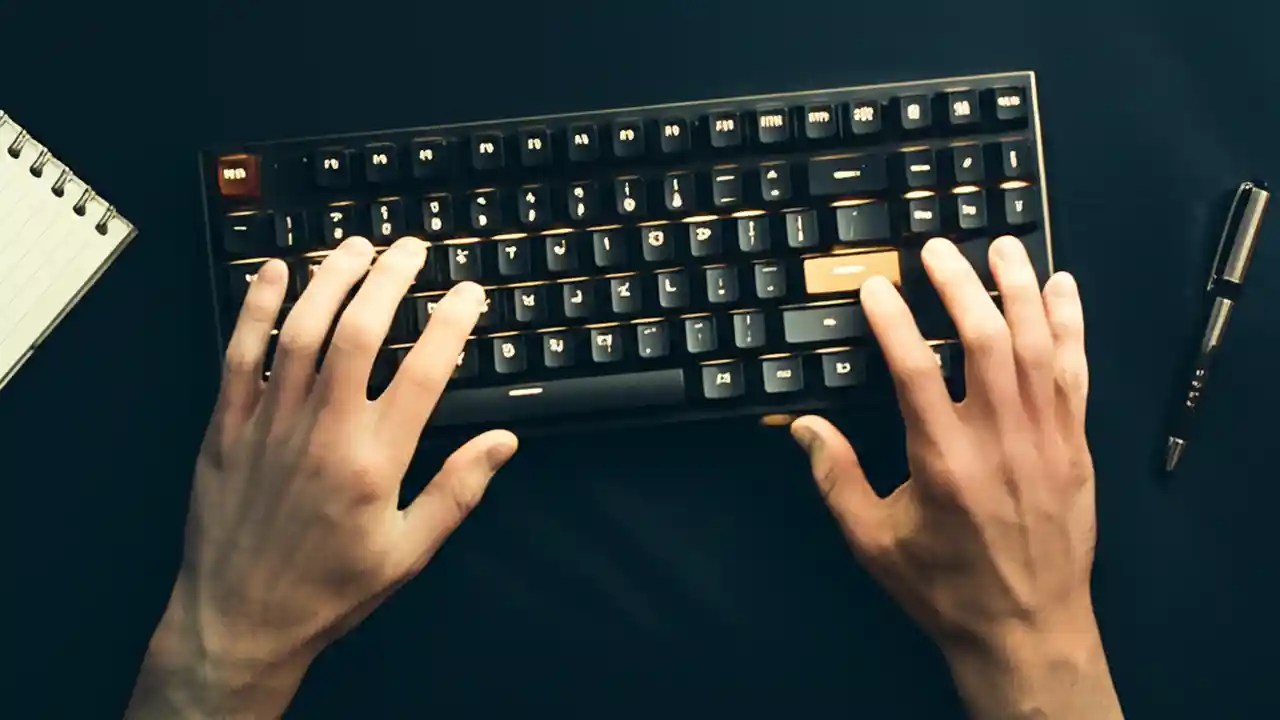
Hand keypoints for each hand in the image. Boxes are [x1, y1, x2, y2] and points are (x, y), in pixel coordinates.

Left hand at [127, 236, 516, 718]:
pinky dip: (257, 307)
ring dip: (333, 279)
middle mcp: (323, 429)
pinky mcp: (228, 425)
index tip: (469, 293)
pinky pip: (240, 352)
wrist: (238, 621)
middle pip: (360, 332)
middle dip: (392, 279)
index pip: (424, 371)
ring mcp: (271, 421)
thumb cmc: (328, 591)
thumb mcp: (408, 552)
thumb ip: (457, 492)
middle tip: (413, 248)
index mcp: (374, 460)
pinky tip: (275, 272)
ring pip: (302, 330)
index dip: (452, 322)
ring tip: (359, 246)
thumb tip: (502, 444)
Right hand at [792, 236, 1121, 718]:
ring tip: (1001, 245)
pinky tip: (1062, 288)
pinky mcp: (1076, 444)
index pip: (916, 368)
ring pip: (1037, 344)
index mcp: (944, 460)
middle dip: (960, 284)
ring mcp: (1046, 437)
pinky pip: (1075, 371)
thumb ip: (836, 479)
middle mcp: (999, 438)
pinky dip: (1070, 325)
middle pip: (985, 339)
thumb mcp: (875, 541)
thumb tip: (803, 425)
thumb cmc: (945, 588)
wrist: (1029, 630)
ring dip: (1019, 288)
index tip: (876, 286)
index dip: (894, 320)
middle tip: (937, 248)